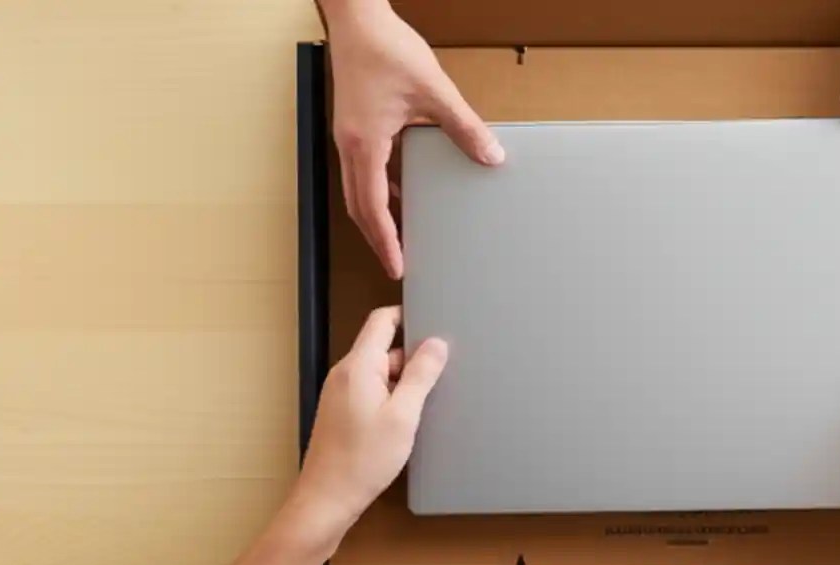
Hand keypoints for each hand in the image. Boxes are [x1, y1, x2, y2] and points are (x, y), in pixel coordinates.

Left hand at [293, 306, 447, 533]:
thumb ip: (420, 375)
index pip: (381, 321)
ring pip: (379, 371)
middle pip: (383, 347)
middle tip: (439, 377)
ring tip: (423, 405)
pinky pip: (371, 390)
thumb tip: (436, 343)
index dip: (408, 317)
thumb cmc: (363, 460)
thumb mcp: (404, 415)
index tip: (435, 325)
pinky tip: (405, 421)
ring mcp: (341, 393)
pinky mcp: (342, 412)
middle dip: (412, 357)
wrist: (327, 499)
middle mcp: (344, 374)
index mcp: (357, 366)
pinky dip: (391, 397)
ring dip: (402, 382)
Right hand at [323, 0, 503, 278]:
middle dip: (377, 237)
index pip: (371, 207)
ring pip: (356, 188)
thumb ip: (464, 128)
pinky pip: (362, 168)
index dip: (385, 241)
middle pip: (357, 206)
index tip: (396, 266)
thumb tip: (491, 156)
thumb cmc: (385, 49)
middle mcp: (350, 145)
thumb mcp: (434, 91)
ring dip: (375, 214)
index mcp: (365, 144)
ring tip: (398, 235)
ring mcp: (348, 135)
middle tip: (396, 262)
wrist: (357, 18)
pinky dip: (377, 187)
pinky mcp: (354, 124)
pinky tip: (398, 188)